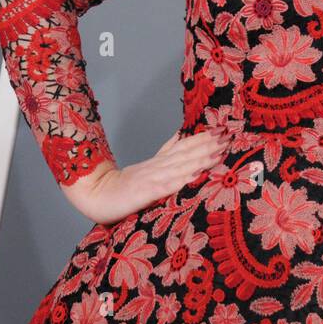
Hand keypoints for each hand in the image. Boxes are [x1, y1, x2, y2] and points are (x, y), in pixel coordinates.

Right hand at [66, 129, 227, 225]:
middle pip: (186, 152)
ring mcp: (151, 179)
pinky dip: (182, 180)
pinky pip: (166, 187)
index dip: (204, 137)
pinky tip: (196, 176)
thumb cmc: (123, 187)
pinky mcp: (144, 194)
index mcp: (159, 162)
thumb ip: (166, 154)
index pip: (184, 146)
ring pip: (180, 166)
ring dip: (201, 157)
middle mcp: (158, 167)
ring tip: (220, 150)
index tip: (223, 129)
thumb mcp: (148, 167)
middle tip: (229, 134)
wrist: (93, 194)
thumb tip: (183, 137)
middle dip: (209, 143)